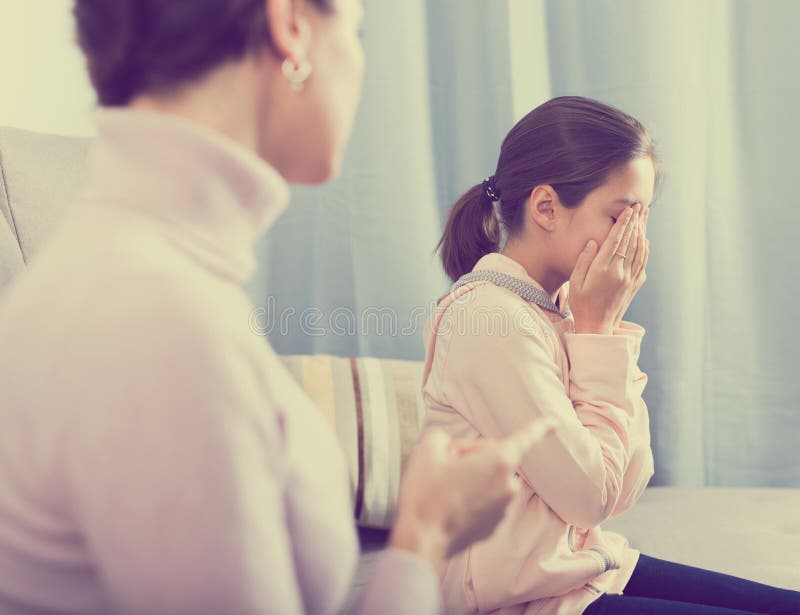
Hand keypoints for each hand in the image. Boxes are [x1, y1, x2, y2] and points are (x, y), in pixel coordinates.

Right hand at [389, 419, 556, 571]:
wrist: (421, 540)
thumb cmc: (426, 492)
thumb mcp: (430, 449)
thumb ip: (446, 438)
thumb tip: (454, 450)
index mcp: (499, 460)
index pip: (524, 437)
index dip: (539, 427)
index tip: (555, 422)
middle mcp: (509, 485)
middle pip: (494, 457)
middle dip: (473, 457)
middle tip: (445, 467)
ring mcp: (503, 508)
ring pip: (488, 481)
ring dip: (471, 479)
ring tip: (444, 491)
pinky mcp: (493, 527)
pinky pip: (484, 502)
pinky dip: (470, 500)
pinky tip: (450, 506)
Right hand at [568, 204, 643, 334]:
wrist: (597, 327)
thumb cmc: (581, 304)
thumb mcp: (575, 283)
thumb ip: (584, 260)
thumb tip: (594, 242)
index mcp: (603, 270)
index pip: (616, 241)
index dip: (623, 224)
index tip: (629, 210)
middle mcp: (620, 272)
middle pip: (630, 242)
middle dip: (635, 222)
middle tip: (640, 207)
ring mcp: (630, 279)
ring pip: (639, 250)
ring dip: (642, 232)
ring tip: (644, 217)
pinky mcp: (635, 284)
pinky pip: (643, 261)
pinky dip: (645, 248)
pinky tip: (644, 239)